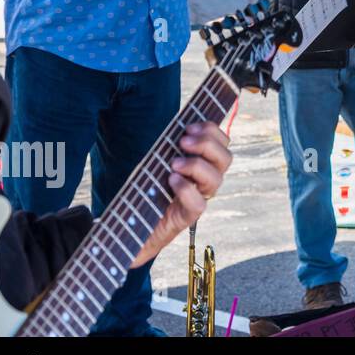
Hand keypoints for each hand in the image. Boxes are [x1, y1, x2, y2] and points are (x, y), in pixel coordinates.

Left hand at [131, 122, 231, 267]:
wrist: (129, 227)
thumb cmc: (144, 191)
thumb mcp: (157, 161)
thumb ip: (170, 146)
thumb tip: (178, 128)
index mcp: (202, 163)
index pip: (222, 143)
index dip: (211, 131)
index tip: (189, 127)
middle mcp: (205, 181)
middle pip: (226, 158)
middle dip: (207, 144)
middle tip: (183, 142)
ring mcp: (198, 198)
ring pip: (216, 180)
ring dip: (197, 165)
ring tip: (174, 164)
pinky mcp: (186, 217)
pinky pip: (199, 204)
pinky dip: (187, 189)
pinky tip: (172, 181)